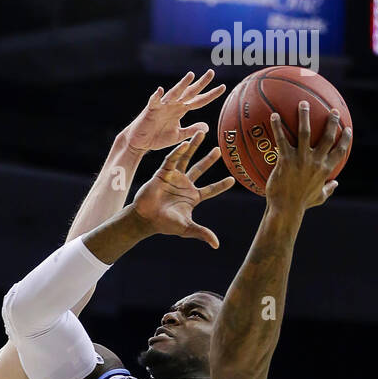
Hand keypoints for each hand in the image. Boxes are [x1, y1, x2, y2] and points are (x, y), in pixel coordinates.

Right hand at [125, 70, 225, 153]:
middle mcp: (174, 104)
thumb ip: (191, 130)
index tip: (223, 87)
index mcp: (181, 109)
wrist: (140, 142)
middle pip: (190, 92)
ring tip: (190, 76)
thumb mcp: (178, 135)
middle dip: (200, 83)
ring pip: (174, 93)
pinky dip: (156, 96)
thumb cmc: (158, 137)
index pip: (199, 101)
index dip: (210, 95)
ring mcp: (162, 105)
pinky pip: (154, 101)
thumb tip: (207, 127)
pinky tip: (160, 90)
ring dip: (182, 85)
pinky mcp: (150, 110)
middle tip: (211, 73)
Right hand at [131, 129, 233, 248]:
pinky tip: (185, 144)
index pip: (211, 190)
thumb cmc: (165, 224)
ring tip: (201, 133)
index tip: (232, 179)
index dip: (221, 185)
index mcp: (192, 197)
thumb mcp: (186, 228)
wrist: (146, 218)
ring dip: (194, 147)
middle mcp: (185, 185)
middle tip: (220, 149)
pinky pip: (171, 160)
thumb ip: (202, 233)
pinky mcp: (163, 173)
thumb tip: (216, 245)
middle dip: (210, 159)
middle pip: (200, 169)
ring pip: (187, 159)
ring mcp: (174, 178)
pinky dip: (178, 152)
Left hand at [266, 103, 351, 212]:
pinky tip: (274, 115)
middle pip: (327, 136)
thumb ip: (328, 189)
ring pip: (305, 132)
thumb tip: (336, 184)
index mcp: (325, 169)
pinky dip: (278, 126)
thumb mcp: (319, 197)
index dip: (345, 138)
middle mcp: (316, 161)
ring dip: (304, 116)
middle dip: (331, 121)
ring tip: (303, 104)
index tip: (346, 129)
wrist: (285, 210)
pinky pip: (281, 140)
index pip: (340, 150)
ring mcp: (301, 159)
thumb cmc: (301, 204)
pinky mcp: (285, 160)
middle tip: (332, 111)